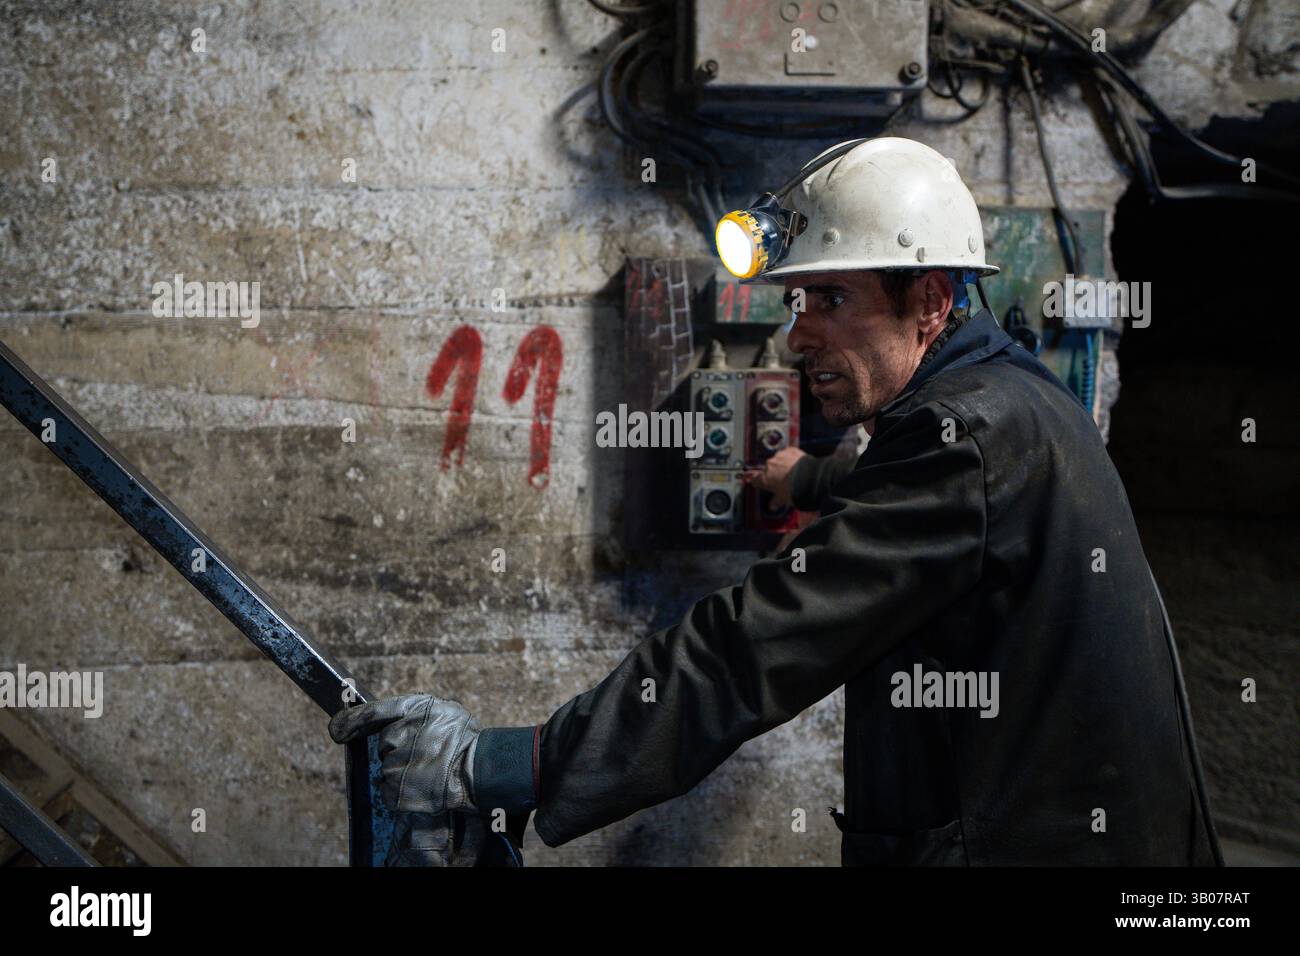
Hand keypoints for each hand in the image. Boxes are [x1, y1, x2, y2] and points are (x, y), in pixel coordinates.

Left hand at [328, 694, 478, 815]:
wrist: (477, 771)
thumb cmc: (463, 739)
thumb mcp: (441, 709)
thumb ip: (412, 710)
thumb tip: (384, 719)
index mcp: (413, 710)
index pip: (372, 712)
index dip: (350, 721)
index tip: (336, 730)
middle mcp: (399, 735)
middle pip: (385, 744)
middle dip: (399, 749)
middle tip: (427, 752)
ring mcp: (396, 765)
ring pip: (387, 769)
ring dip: (402, 771)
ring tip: (430, 770)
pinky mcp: (397, 791)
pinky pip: (389, 791)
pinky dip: (402, 791)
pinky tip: (423, 785)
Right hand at [744, 446, 806, 509]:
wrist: (809, 478)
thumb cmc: (793, 490)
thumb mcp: (783, 499)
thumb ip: (776, 502)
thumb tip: (772, 506)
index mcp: (764, 478)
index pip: (755, 480)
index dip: (759, 483)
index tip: (762, 485)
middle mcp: (769, 465)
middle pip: (767, 470)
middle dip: (773, 474)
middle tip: (781, 481)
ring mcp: (779, 456)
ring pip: (778, 460)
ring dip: (782, 465)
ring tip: (792, 472)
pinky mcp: (790, 450)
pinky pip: (788, 453)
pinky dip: (791, 458)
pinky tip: (796, 464)